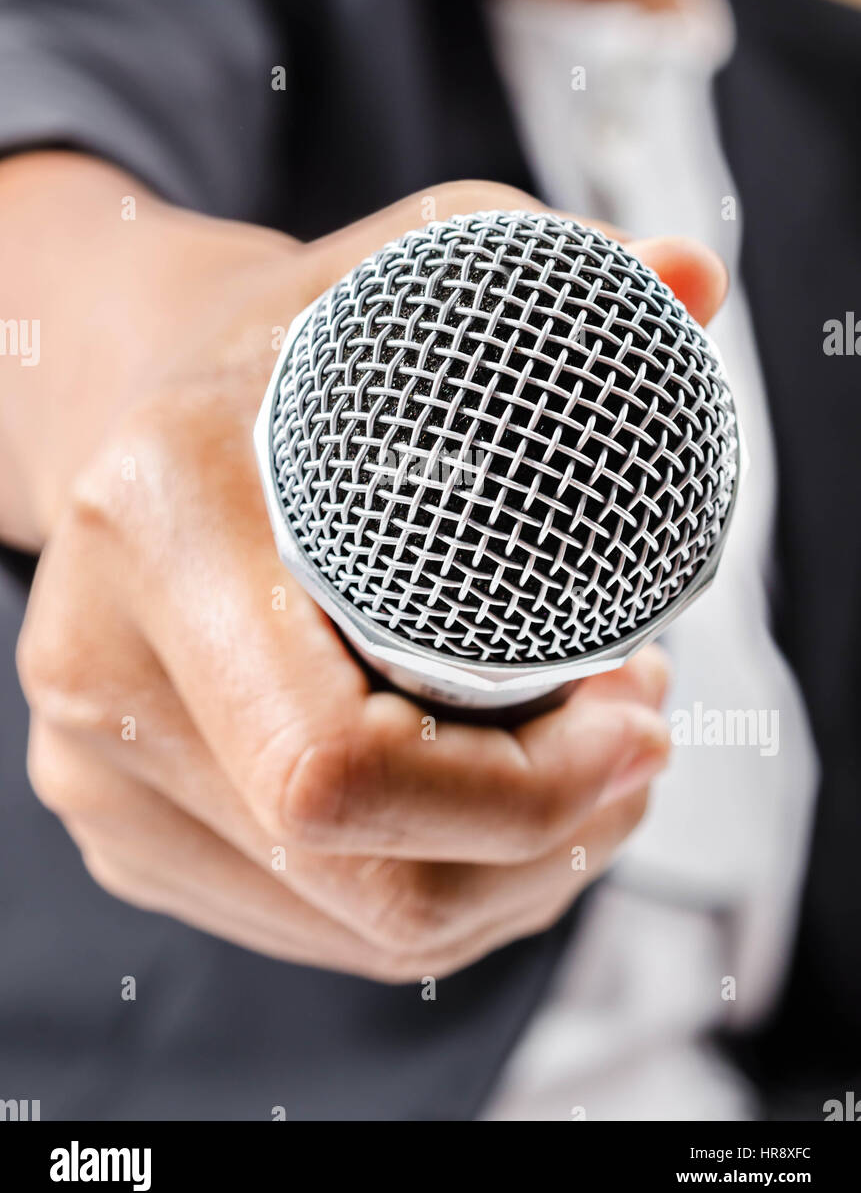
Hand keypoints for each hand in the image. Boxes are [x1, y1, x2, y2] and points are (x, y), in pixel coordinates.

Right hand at [17, 176, 725, 979]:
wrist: (132, 402)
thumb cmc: (285, 345)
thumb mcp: (417, 269)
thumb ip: (562, 266)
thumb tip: (694, 278)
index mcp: (162, 524)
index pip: (340, 768)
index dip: (526, 794)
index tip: (640, 721)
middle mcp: (98, 666)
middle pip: (364, 883)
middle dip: (549, 843)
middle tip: (638, 741)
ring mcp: (95, 767)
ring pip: (349, 927)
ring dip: (509, 877)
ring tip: (585, 764)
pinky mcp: (120, 823)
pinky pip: (308, 926)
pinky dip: (432, 891)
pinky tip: (486, 810)